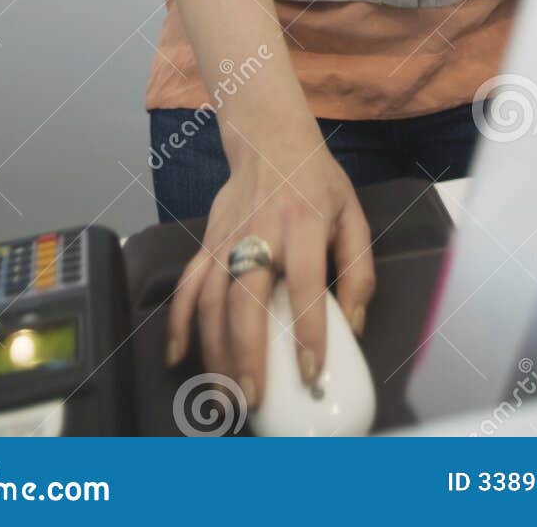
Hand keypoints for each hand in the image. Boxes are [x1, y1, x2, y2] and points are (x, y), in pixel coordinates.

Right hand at [164, 130, 374, 409]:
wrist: (269, 137)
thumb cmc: (317, 181)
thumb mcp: (352, 215)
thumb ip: (359, 271)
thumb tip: (355, 327)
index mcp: (303, 223)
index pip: (305, 283)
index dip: (308, 330)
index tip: (310, 372)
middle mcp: (260, 231)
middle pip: (245, 299)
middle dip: (247, 354)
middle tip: (254, 398)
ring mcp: (227, 237)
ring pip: (211, 300)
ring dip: (214, 350)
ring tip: (225, 393)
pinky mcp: (206, 241)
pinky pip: (187, 286)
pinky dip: (178, 323)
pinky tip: (179, 358)